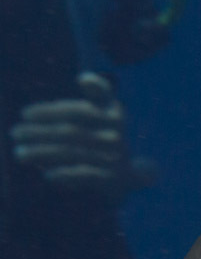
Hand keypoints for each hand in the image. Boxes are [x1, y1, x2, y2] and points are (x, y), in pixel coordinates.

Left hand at [10, 72, 155, 201]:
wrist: (129, 178)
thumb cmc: (106, 138)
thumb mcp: (107, 112)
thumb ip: (99, 92)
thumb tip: (84, 78)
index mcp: (114, 116)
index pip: (78, 111)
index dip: (49, 111)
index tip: (24, 114)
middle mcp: (116, 136)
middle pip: (70, 133)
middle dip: (38, 132)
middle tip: (15, 134)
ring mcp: (115, 158)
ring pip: (72, 153)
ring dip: (42, 153)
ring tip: (20, 153)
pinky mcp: (112, 180)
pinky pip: (85, 176)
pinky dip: (66, 175)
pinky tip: (47, 175)